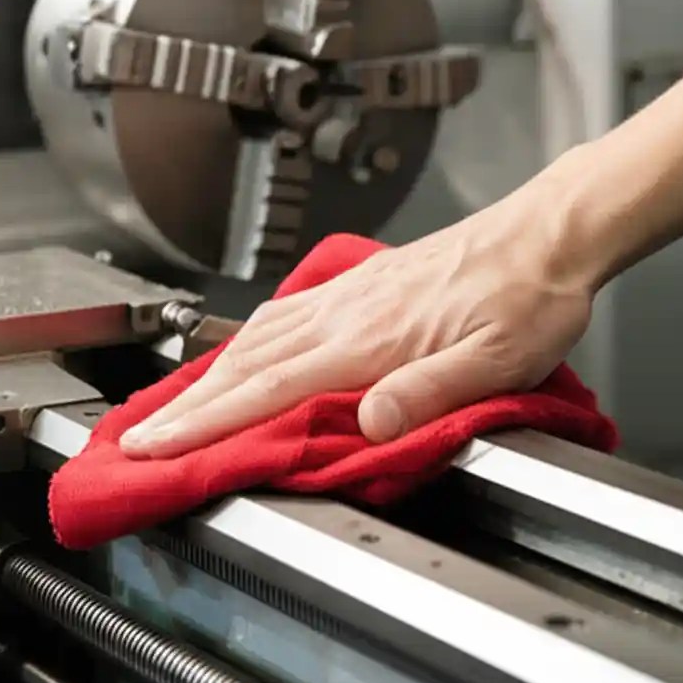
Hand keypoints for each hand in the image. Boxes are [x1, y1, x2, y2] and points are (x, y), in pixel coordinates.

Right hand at [120, 190, 598, 458]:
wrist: (545, 236)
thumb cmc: (527, 300)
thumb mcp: (496, 362)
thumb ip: (428, 392)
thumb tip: (367, 419)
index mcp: (368, 341)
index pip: (265, 390)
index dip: (204, 424)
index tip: (155, 446)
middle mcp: (344, 316)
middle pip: (244, 366)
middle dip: (184, 408)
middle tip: (137, 438)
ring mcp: (346, 297)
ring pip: (255, 338)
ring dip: (206, 377)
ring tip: (173, 407)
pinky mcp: (358, 287)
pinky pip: (282, 316)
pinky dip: (244, 341)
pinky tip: (242, 350)